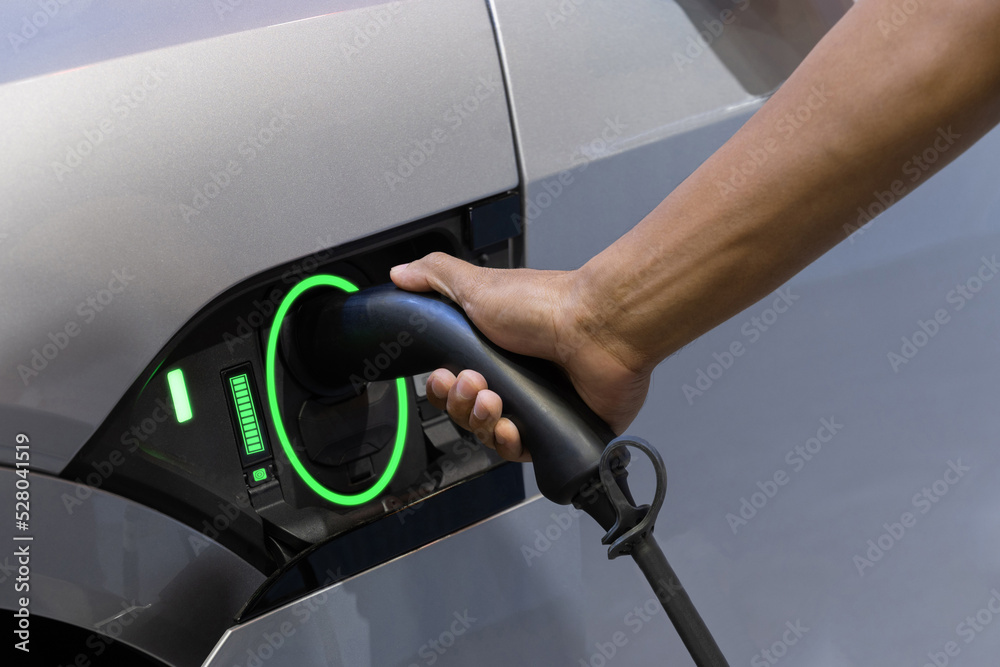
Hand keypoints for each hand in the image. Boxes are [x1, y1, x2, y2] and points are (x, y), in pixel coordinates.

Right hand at [390, 253, 650, 461]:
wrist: (597, 330)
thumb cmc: (546, 305)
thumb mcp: (478, 285)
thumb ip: (436, 277)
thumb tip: (401, 273)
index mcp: (494, 350)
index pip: (453, 383)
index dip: (441, 388)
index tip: (441, 378)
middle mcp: (517, 379)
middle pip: (468, 413)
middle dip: (460, 404)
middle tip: (473, 384)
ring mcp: (539, 406)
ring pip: (491, 435)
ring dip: (481, 422)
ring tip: (494, 401)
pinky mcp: (560, 429)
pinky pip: (523, 452)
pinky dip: (510, 443)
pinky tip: (512, 427)